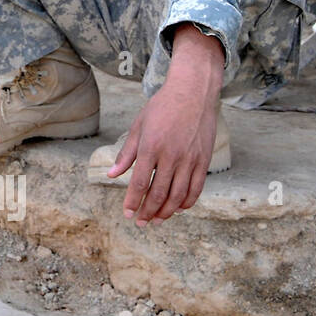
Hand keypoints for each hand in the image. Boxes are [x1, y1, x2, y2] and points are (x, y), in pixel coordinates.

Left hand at [110, 25, 223, 225]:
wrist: (193, 93)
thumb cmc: (161, 108)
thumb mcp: (138, 126)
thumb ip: (126, 154)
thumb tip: (111, 175)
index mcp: (150, 146)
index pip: (139, 182)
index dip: (133, 201)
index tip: (127, 213)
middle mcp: (171, 155)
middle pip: (159, 193)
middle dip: (148, 211)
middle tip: (140, 222)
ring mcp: (190, 159)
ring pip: (179, 195)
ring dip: (166, 211)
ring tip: (156, 220)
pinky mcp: (204, 160)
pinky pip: (196, 188)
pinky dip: (187, 202)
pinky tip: (178, 209)